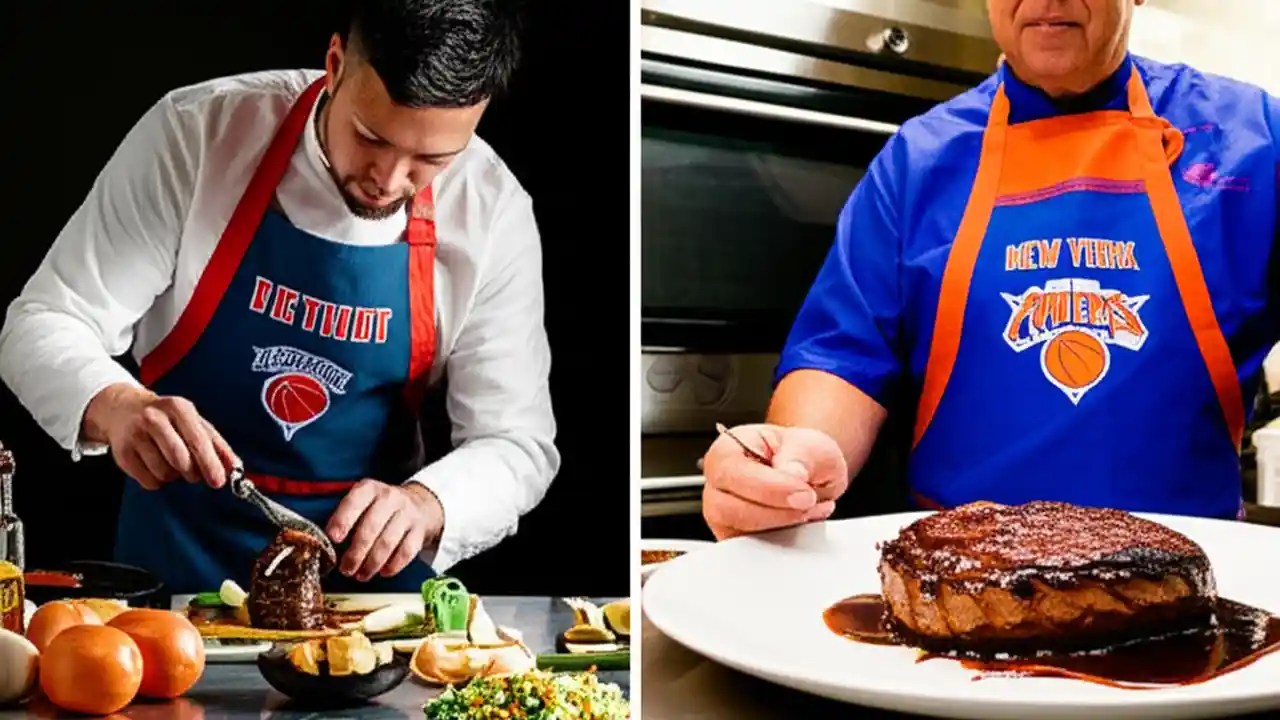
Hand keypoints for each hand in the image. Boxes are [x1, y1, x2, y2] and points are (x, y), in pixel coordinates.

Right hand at [83, 383, 239, 489]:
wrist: (123, 408)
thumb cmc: (167, 418)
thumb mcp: (194, 422)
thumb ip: (217, 444)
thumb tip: (236, 468)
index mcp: (178, 408)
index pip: (197, 440)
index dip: (210, 464)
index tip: (218, 481)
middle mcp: (154, 418)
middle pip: (180, 459)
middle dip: (192, 473)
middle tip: (193, 472)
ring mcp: (135, 434)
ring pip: (164, 472)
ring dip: (174, 476)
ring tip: (171, 463)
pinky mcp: (122, 453)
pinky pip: (148, 481)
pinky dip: (157, 481)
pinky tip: (155, 466)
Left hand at [326, 479, 443, 580]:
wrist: (419, 504)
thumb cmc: (379, 509)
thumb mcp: (363, 503)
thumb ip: (345, 518)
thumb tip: (323, 544)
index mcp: (369, 489)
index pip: (354, 502)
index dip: (343, 520)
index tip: (333, 538)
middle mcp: (390, 498)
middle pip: (371, 527)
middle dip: (356, 552)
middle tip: (346, 569)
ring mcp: (407, 514)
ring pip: (388, 542)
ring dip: (372, 563)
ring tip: (361, 575)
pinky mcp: (420, 530)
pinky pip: (407, 551)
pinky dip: (394, 565)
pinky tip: (383, 572)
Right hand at [701, 423, 848, 539]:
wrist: (805, 473)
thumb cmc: (798, 454)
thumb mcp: (810, 444)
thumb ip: (802, 456)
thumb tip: (793, 475)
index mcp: (726, 452)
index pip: (734, 473)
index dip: (771, 488)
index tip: (803, 494)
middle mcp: (717, 485)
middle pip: (729, 510)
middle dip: (777, 513)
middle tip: (809, 503)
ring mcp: (724, 517)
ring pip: (741, 537)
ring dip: (783, 527)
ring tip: (810, 509)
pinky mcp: (738, 542)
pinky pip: (754, 554)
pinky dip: (783, 543)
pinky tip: (801, 522)